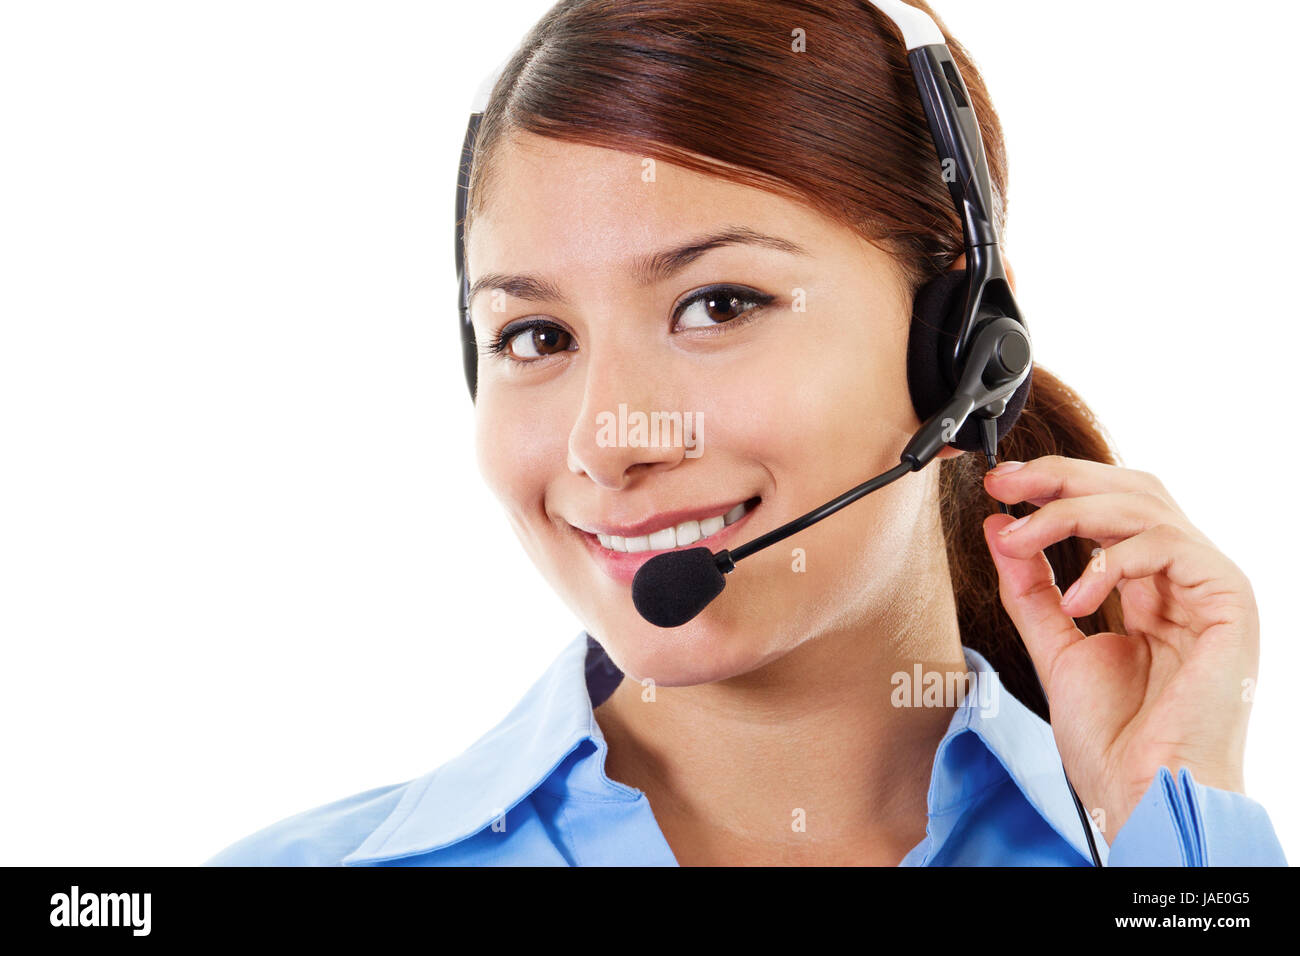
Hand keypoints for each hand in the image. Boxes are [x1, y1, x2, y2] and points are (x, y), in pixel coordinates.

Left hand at [980, 454, 1257, 837]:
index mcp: (1152, 588)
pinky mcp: (1229, 601)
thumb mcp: (1055, 648)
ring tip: (1019, 538)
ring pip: (1143, 506)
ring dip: (1069, 512)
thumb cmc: (1114, 739)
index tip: (997, 485)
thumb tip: (998, 529)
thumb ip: (1030, 590)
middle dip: (1059, 478)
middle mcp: (1184, 579)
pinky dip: (1110, 561)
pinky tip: (1077, 598)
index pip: (1107, 509)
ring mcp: (1210, 587)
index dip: (1053, 487)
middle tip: (1003, 481)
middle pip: (1128, 491)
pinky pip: (1167, 546)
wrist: (1147, 793)